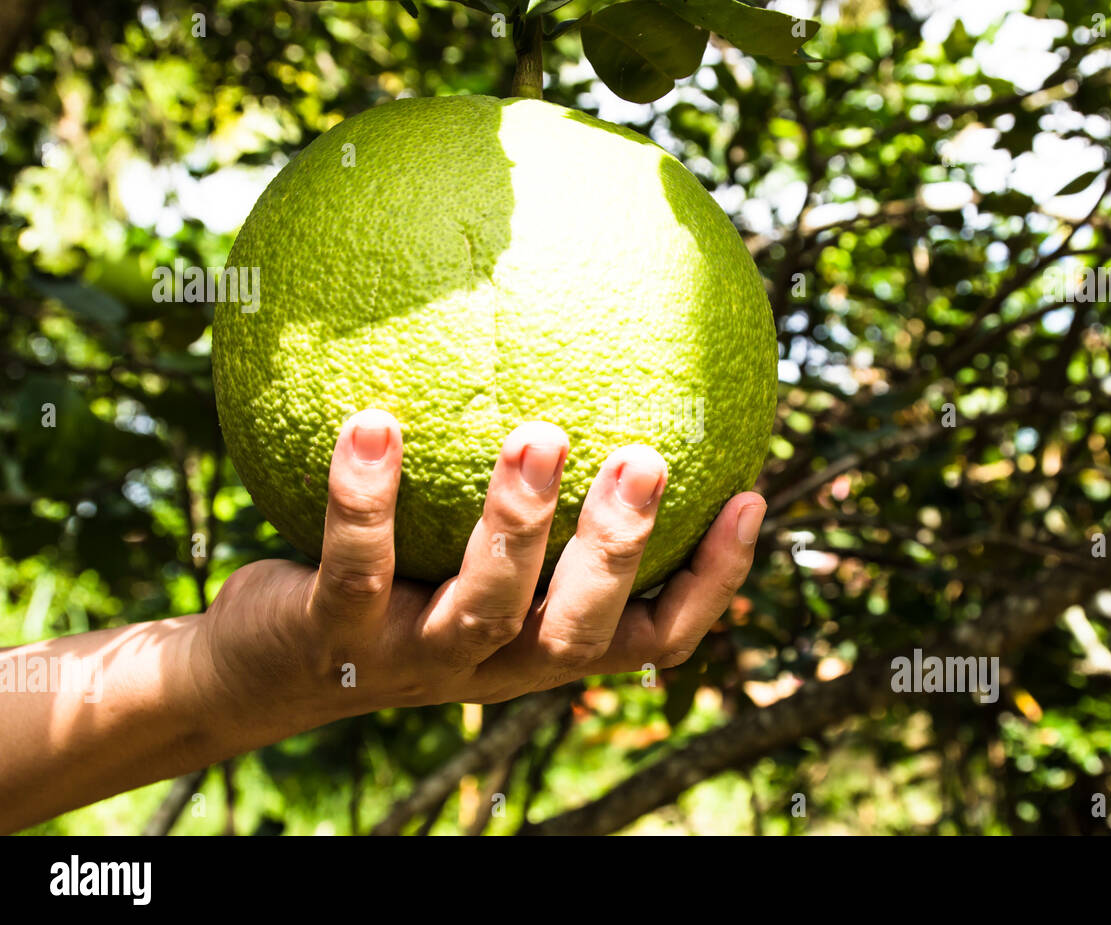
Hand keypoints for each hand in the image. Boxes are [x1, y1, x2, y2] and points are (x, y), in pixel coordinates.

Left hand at [195, 410, 765, 736]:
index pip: (652, 637)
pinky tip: (373, 421)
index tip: (748, 494)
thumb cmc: (388, 580)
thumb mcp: (461, 540)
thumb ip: (520, 487)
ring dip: (517, 524)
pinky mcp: (333, 643)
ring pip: (484, 607)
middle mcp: (493, 664)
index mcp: (540, 642)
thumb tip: (572, 363)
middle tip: (646, 459)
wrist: (264, 661)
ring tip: (537, 435)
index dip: (712, 583)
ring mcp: (414, 660)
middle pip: (581, 632)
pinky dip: (365, 498)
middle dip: (620, 550)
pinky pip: (356, 568)